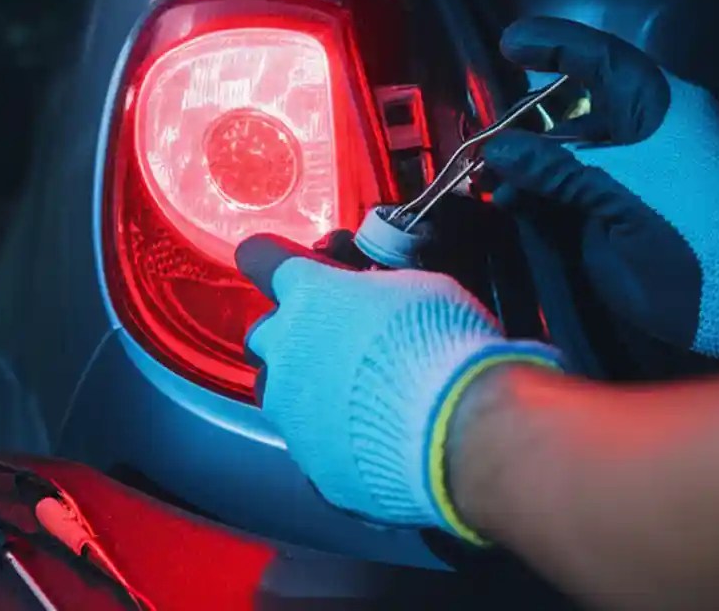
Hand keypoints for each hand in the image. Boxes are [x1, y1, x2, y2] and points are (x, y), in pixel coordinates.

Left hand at [234, 234, 560, 541]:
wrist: (459, 433)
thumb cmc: (445, 345)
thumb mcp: (419, 288)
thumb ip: (377, 290)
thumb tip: (373, 299)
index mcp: (309, 294)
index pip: (260, 257)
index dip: (270, 259)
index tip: (283, 268)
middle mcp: (286, 349)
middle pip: (263, 332)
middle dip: (291, 333)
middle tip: (333, 339)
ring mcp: (290, 410)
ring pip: (274, 390)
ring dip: (300, 387)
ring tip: (347, 395)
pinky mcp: (308, 460)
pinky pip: (307, 442)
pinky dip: (329, 437)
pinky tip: (367, 439)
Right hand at [484, 18, 718, 366]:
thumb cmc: (695, 224)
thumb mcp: (622, 188)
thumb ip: (556, 167)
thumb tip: (497, 150)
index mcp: (657, 107)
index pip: (599, 58)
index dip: (554, 45)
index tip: (508, 43)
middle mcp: (640, 134)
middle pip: (571, 110)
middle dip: (523, 121)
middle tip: (483, 141)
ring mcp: (628, 177)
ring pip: (562, 156)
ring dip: (521, 165)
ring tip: (482, 182)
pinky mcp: (617, 216)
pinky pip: (565, 194)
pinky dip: (534, 197)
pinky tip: (504, 204)